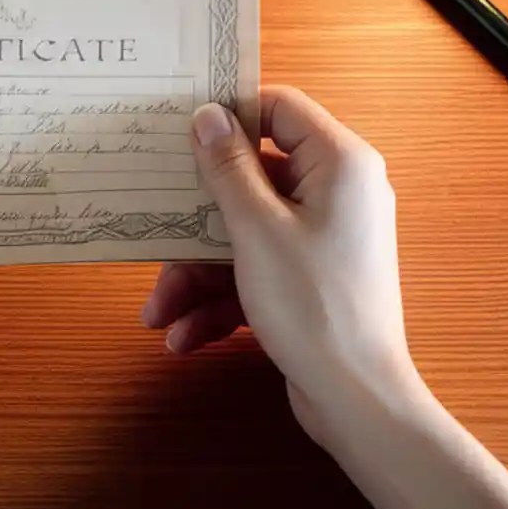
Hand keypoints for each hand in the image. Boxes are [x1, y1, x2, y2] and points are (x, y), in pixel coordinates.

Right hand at [142, 86, 415, 435]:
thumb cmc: (313, 305)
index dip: (230, 115)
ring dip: (197, 275)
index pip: (281, 109)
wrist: (355, 399)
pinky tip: (185, 337)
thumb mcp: (256, 231)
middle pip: (251, 182)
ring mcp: (323, 239)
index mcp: (339, 164)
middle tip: (152, 227)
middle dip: (196, 221)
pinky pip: (256, 271)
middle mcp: (337, 194)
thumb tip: (208, 113)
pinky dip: (220, 301)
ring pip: (244, 235)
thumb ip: (228, 168)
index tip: (179, 130)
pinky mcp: (309, 278)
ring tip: (158, 315)